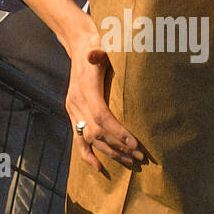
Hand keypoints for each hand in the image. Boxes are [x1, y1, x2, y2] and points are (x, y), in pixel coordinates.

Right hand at [16, 0, 142, 173]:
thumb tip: (96, 53)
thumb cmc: (97, 44)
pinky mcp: (73, 114)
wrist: (79, 44)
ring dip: (110, 153)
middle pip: (97, 133)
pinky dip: (87, 155)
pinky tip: (99, 168)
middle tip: (140, 157)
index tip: (135, 144)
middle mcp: (76, 103)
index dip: (118, 132)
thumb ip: (100, 52)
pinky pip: (78, 140)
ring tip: (130, 162)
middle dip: (119, 147)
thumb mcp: (101, 44)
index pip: (102, 117)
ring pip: (89, 139)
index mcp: (85, 89)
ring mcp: (72, 110)